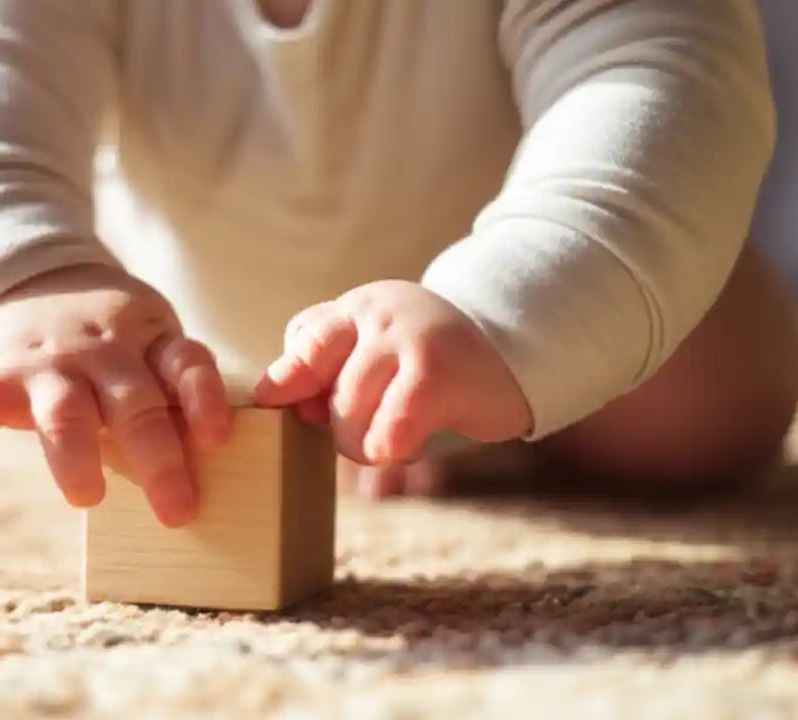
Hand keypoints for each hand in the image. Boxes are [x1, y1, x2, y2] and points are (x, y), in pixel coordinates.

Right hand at [0, 264, 231, 527]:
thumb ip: (173, 397)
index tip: (218, 438)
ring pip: (64, 414)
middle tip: (179, 512)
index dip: (203, 399)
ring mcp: (48, 364)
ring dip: (76, 458)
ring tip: (88, 498)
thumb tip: (221, 475)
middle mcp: (103, 353)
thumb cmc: (113, 340)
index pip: (186, 365)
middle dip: (158, 459)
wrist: (30, 282)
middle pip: (135, 405)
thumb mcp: (151, 346)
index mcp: (150, 343)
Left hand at [253, 280, 531, 465]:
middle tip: (380, 425)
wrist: (522, 347)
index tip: (276, 405)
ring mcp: (408, 340)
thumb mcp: (378, 348)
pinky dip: (394, 449)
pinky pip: (389, 432)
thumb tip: (275, 397)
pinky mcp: (437, 374)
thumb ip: (327, 363)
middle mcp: (379, 315)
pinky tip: (410, 444)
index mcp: (357, 308)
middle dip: (345, 429)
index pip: (303, 342)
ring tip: (404, 429)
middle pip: (327, 397)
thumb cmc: (435, 361)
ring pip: (350, 421)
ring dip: (373, 445)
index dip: (286, 380)